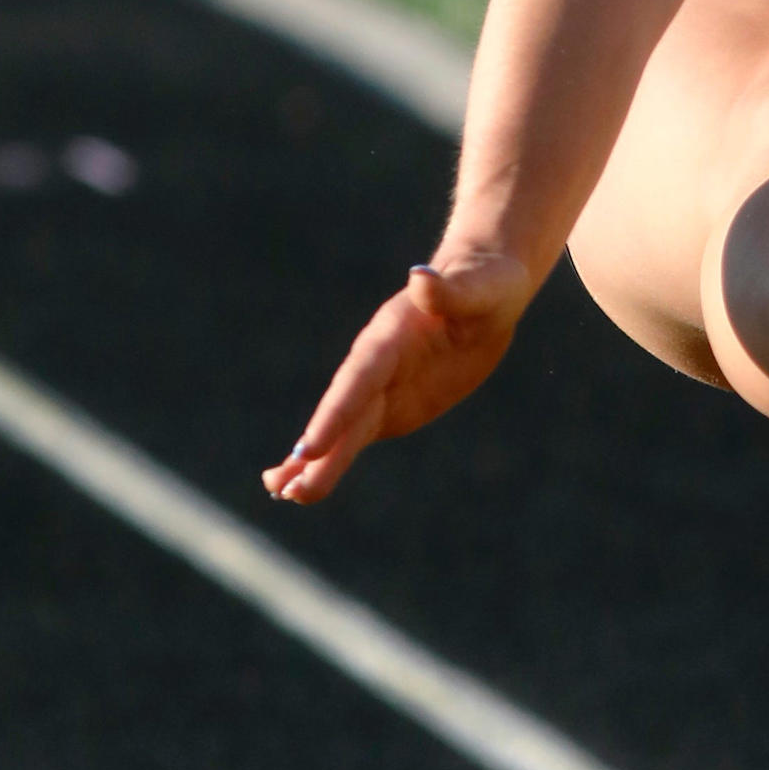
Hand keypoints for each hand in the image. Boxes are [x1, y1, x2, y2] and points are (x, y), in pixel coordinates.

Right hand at [262, 245, 533, 504]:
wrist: (485, 292)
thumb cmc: (485, 284)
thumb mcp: (477, 288)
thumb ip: (447, 291)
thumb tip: (420, 277)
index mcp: (391, 337)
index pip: (360, 379)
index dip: (335, 413)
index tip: (309, 448)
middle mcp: (376, 365)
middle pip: (343, 412)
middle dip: (318, 449)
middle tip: (285, 486)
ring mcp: (380, 389)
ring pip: (343, 431)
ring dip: (314, 463)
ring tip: (283, 493)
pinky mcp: (390, 408)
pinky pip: (356, 439)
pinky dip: (331, 462)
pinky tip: (305, 486)